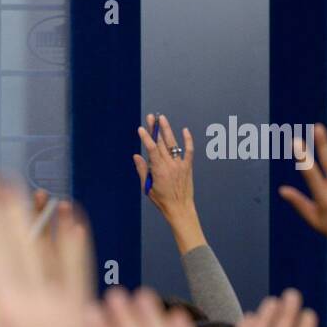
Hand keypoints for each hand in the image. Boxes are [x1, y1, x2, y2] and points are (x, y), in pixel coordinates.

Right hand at [135, 114, 204, 253]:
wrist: (180, 208)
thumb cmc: (161, 200)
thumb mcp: (147, 187)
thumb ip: (142, 170)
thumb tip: (137, 156)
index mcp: (159, 170)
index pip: (151, 150)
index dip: (146, 138)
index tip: (141, 129)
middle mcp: (170, 165)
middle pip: (161, 143)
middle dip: (155, 129)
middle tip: (151, 117)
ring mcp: (180, 165)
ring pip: (173, 144)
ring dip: (167, 131)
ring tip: (162, 119)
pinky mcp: (188, 167)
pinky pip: (189, 151)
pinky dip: (187, 140)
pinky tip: (184, 130)